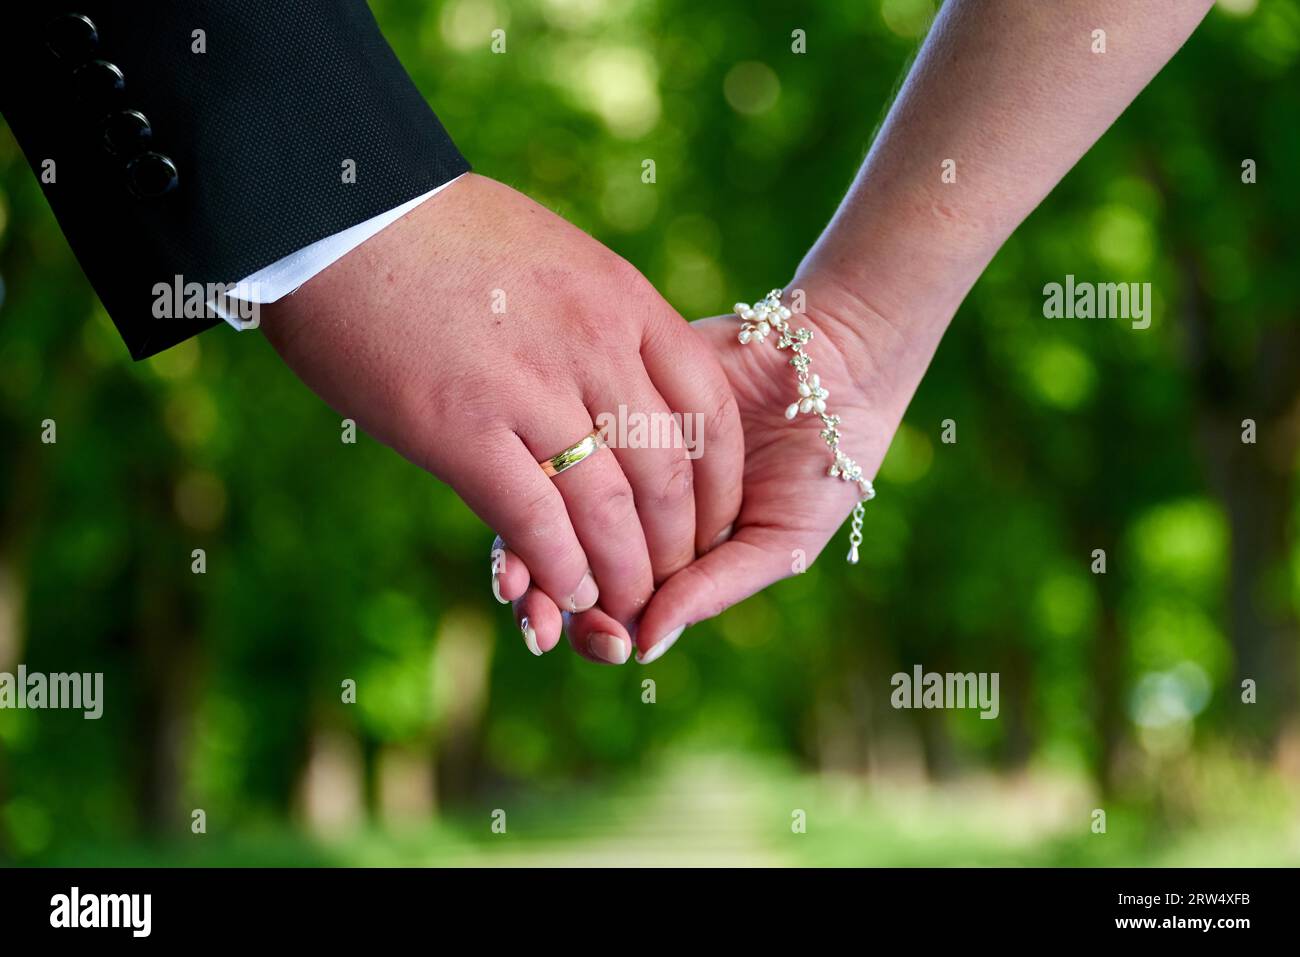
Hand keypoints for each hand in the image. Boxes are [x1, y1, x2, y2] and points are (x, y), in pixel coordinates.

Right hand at [262, 173, 742, 659]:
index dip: (721, 482)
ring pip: (609, 509)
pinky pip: (536, 519)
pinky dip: (560, 568)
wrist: (340, 207)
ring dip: (623, 573)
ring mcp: (531, 388)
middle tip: (668, 584)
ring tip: (621, 608)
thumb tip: (617, 377)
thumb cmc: (438, 231)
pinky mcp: (461, 428)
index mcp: (622, 300)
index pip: (709, 410)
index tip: (714, 522)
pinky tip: (568, 593)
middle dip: (676, 545)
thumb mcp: (552, 258)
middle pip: (667, 473)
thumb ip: (597, 322)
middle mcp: (593, 346)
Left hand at [497, 271, 913, 662]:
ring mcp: (612, 454)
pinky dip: (540, 470)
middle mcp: (629, 509)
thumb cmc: (823, 465)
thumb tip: (644, 645)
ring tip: (515, 580)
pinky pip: (559, 438)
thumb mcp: (781, 541)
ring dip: (524, 549)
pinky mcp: (606, 395)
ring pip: (547, 507)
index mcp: (668, 554)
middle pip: (565, 564)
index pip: (614, 605)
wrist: (840, 365)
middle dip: (545, 603)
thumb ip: (714, 589)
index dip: (596, 632)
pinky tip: (535, 496)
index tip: (606, 646)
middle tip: (543, 628)